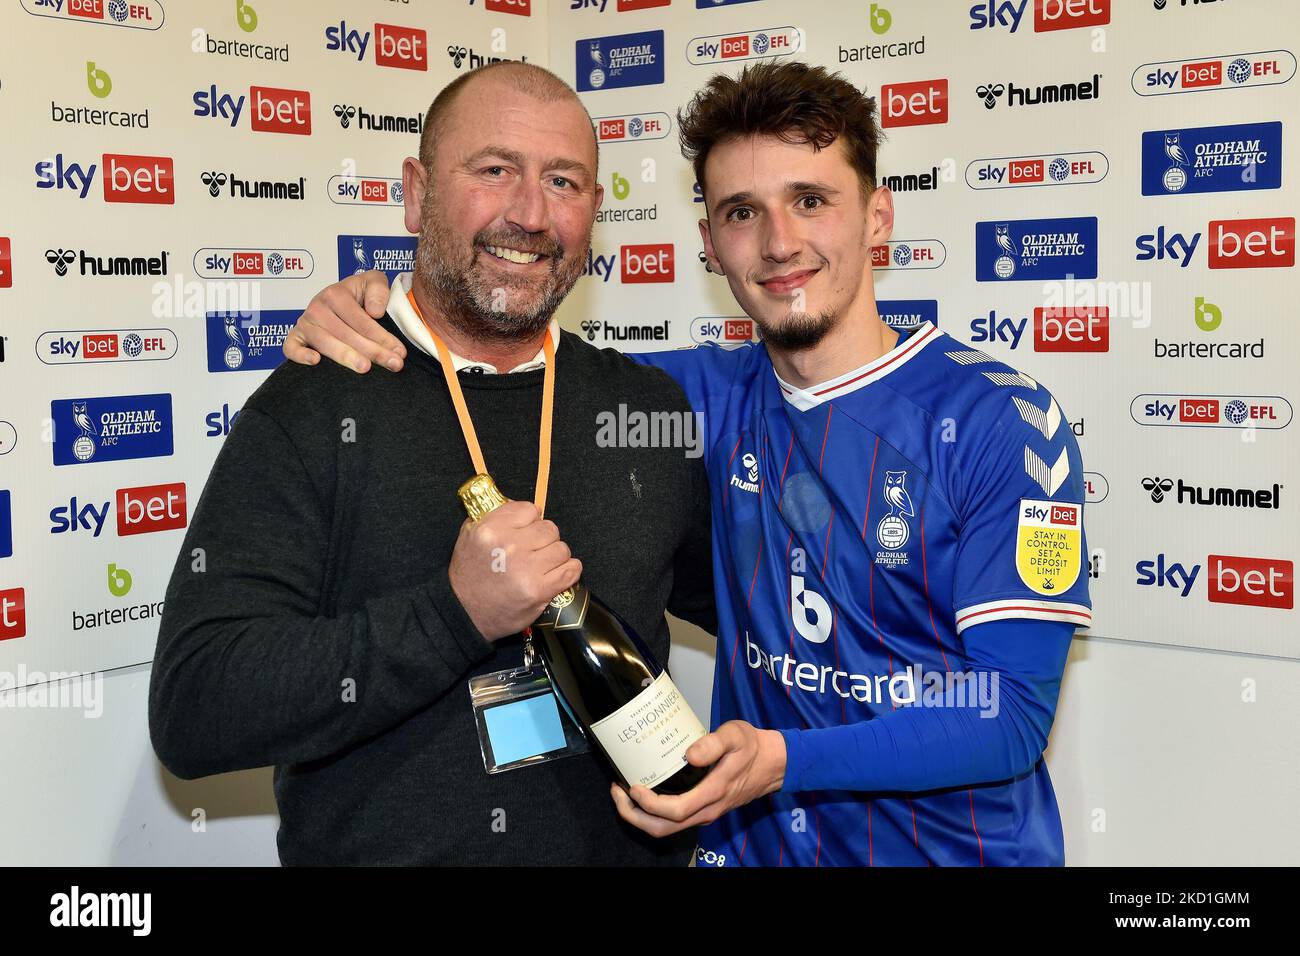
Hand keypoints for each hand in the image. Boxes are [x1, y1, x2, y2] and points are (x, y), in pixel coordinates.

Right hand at [283, 269, 403, 372]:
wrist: (342, 300)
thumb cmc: (360, 295)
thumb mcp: (374, 282)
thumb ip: (378, 289)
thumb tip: (375, 311)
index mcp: (336, 294)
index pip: (361, 320)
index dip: (381, 336)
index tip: (400, 351)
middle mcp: (318, 307)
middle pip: (346, 334)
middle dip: (372, 351)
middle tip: (393, 364)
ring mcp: (305, 323)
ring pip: (324, 342)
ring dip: (345, 356)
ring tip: (365, 368)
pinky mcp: (296, 336)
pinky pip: (291, 347)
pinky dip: (300, 354)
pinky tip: (316, 361)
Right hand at [448, 501, 582, 640]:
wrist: (465, 614)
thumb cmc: (469, 576)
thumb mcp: (469, 536)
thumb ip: (494, 517)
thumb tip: (525, 509)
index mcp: (491, 529)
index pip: (530, 509)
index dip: (531, 521)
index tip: (527, 531)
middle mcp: (509, 546)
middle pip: (549, 529)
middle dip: (544, 540)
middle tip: (534, 552)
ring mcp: (526, 568)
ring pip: (562, 549)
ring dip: (556, 557)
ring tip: (542, 566)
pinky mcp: (539, 590)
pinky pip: (571, 569)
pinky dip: (569, 571)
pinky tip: (557, 574)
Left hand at [609, 720, 786, 836]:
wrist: (775, 764)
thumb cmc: (753, 747)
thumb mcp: (735, 735)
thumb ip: (713, 743)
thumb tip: (689, 754)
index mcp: (713, 793)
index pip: (674, 811)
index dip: (648, 803)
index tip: (632, 786)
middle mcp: (707, 810)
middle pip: (663, 828)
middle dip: (634, 815)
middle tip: (617, 792)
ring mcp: (705, 813)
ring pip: (667, 828)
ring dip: (641, 816)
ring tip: (624, 792)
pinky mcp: (704, 809)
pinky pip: (674, 820)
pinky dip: (653, 813)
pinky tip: (645, 792)